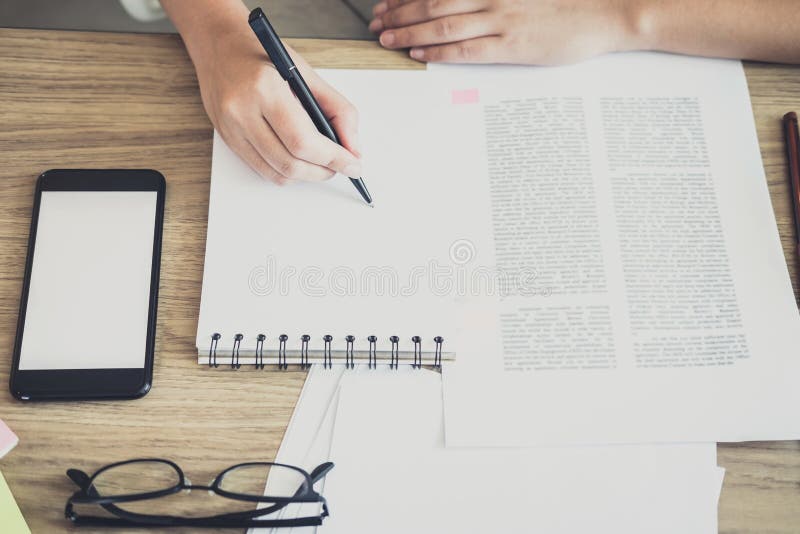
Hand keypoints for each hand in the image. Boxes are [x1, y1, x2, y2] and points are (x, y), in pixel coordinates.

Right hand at [192, 22, 361, 183]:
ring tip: (324, 165)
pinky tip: (301, 161)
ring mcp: (231, 129)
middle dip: (323, 171)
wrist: (219, 46)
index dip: (333, 159)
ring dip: (307, 176)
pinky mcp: (227, 140)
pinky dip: (288, 172)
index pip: (303, 141)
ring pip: (277, 173)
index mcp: (264, 89)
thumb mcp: (307, 73)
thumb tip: (353, 149)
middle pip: (290, 163)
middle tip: (342, 166)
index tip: (353, 166)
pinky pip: (262, 170)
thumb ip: (337, 110)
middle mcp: (242, 112)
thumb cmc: (263, 55)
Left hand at [369, 0, 638, 64]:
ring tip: (388, 39)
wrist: (605, 12)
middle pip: (433, 4)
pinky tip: (419, 55)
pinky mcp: (511, 47)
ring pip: (442, 26)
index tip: (386, 3)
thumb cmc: (566, 2)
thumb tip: (458, 1)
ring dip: (409, 33)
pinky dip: (438, 52)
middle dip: (399, 13)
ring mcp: (501, 20)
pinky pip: (466, 50)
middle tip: (378, 23)